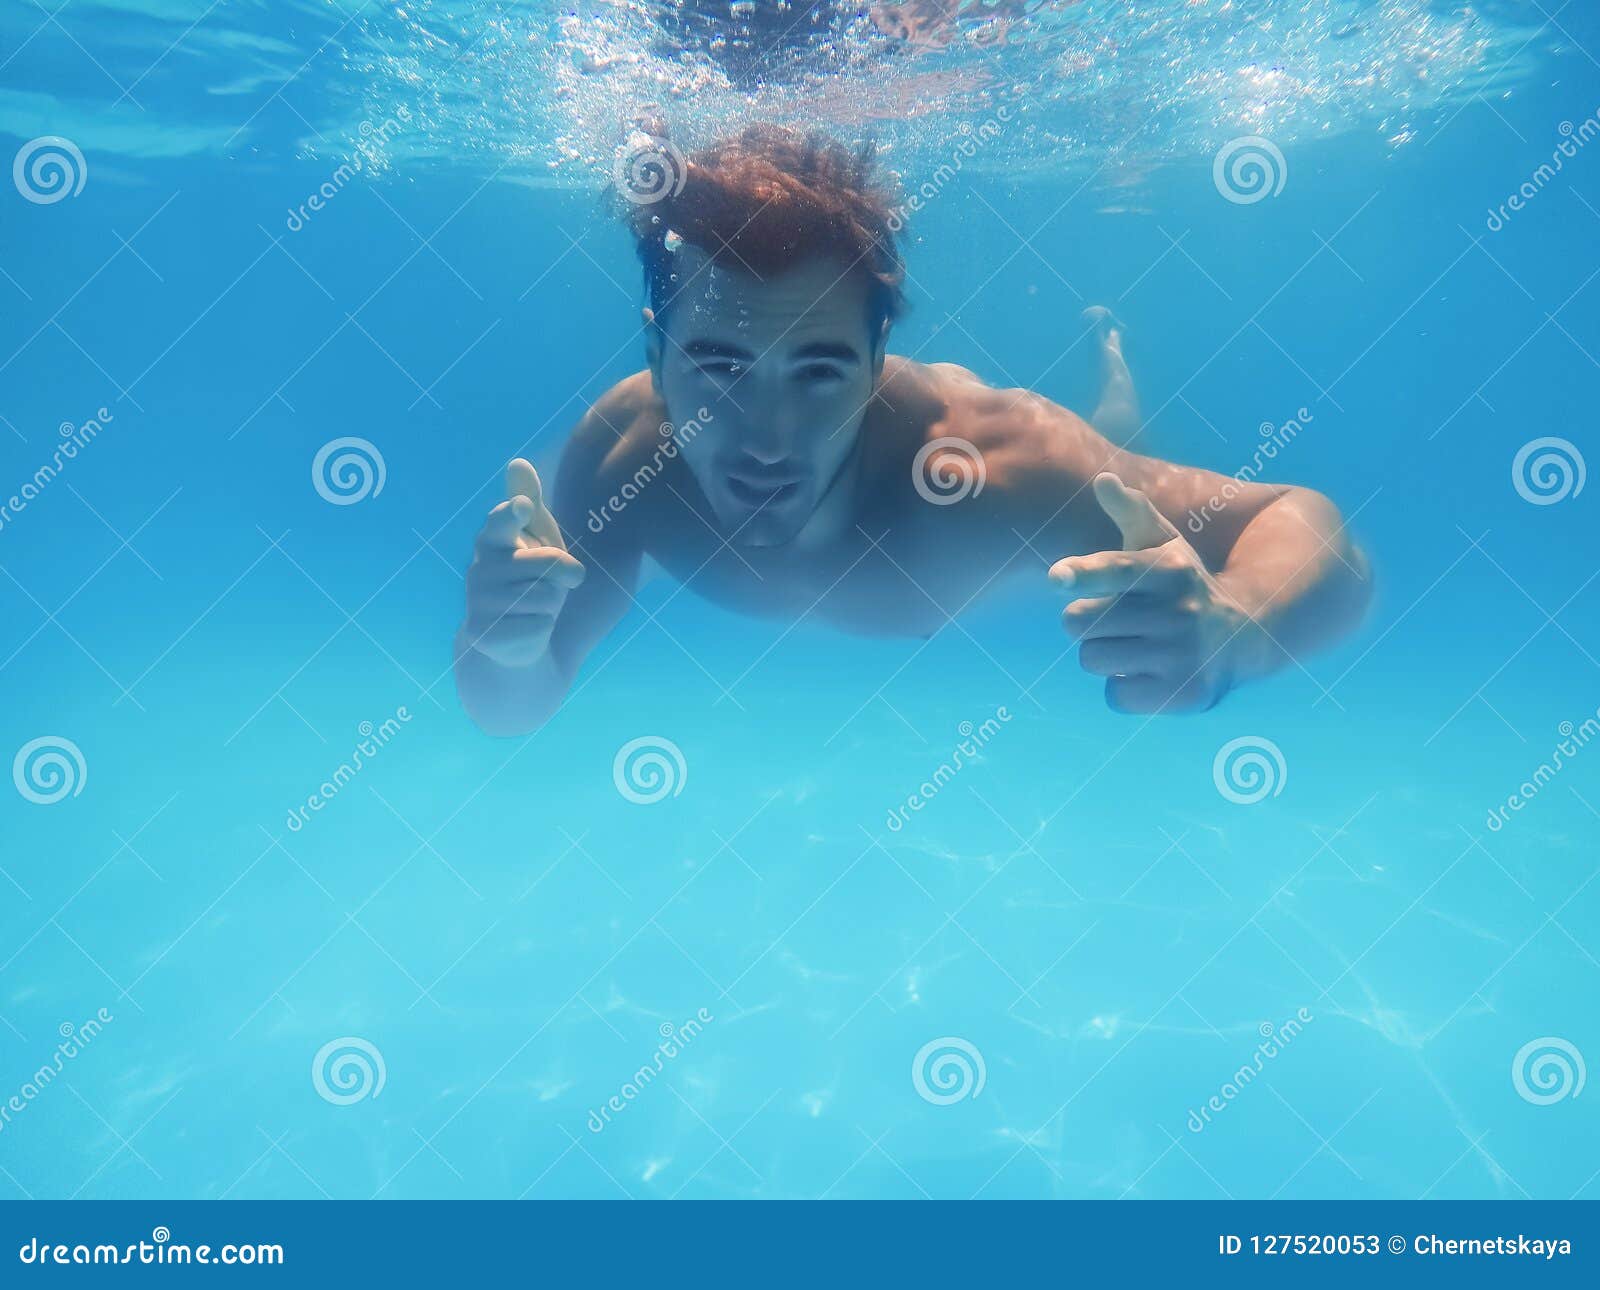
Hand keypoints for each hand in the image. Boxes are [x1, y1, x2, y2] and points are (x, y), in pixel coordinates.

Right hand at [461, 458, 584, 668]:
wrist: (509, 638)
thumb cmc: (528, 577)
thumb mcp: (535, 539)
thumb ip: (529, 503)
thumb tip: (518, 461)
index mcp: (492, 538)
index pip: (503, 521)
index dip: (514, 514)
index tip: (522, 506)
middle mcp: (480, 567)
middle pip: (550, 563)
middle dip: (566, 575)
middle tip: (554, 583)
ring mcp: (478, 601)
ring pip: (547, 596)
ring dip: (552, 604)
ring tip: (534, 606)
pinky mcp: (484, 633)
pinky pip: (539, 626)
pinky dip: (542, 629)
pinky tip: (524, 629)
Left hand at [1049, 472, 1258, 713]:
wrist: (1241, 637)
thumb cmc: (1182, 585)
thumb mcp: (1164, 545)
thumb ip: (1131, 512)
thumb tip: (1103, 480)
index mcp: (1169, 570)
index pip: (1116, 569)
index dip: (1083, 573)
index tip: (1056, 577)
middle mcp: (1179, 612)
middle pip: (1079, 620)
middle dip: (1085, 619)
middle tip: (1116, 617)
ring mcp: (1182, 655)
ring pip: (1091, 658)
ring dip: (1102, 654)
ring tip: (1135, 644)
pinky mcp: (1183, 694)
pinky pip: (1114, 696)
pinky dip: (1123, 688)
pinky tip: (1150, 673)